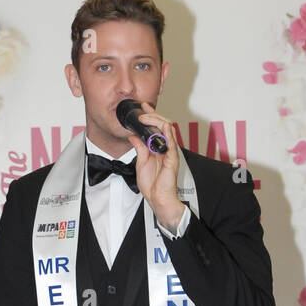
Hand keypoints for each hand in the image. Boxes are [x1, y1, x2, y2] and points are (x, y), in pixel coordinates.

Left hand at [128, 103, 185, 228]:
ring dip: (156, 120)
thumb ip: (139, 148)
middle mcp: (165, 147)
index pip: (156, 127)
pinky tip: (158, 126)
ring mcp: (170, 151)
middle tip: (143, 108)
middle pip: (163, 124)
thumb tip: (133, 136)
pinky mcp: (173, 156)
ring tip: (145, 117)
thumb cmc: (152, 184)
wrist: (158, 198)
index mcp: (158, 148)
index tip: (142, 107)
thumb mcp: (141, 162)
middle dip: (153, 114)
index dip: (150, 116)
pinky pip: (171, 140)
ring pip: (168, 127)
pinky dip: (165, 131)